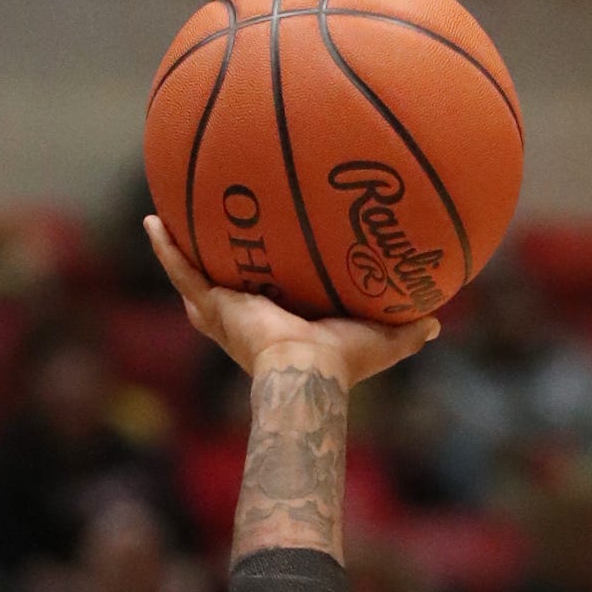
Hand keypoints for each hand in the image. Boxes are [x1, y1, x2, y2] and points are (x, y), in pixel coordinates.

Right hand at [144, 217, 437, 388]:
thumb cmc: (344, 364)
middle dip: (213, 272)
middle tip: (204, 244)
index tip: (261, 270)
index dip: (261, 292)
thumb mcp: (382, 341)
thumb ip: (408, 332)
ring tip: (161, 222)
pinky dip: (166, 248)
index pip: (267, 306)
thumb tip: (437, 323)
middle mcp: (246, 323)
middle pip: (223, 293)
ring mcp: (224, 315)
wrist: (308, 371)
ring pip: (194, 279)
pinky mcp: (212, 306)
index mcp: (280, 331)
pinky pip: (183, 271)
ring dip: (177, 252)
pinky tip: (153, 220)